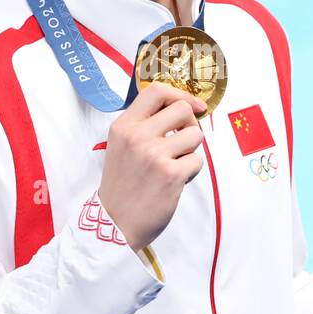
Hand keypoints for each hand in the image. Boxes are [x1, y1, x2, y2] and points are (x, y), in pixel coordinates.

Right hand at [97, 83, 206, 252]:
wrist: (115, 223)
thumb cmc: (123, 185)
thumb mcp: (121, 146)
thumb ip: (144, 126)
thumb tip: (183, 108)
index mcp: (124, 126)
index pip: (156, 91)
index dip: (180, 94)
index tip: (193, 105)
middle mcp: (137, 136)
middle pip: (182, 109)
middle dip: (190, 124)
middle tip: (183, 142)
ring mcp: (154, 154)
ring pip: (195, 135)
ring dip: (191, 150)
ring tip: (175, 165)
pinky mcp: (171, 174)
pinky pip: (197, 161)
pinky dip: (191, 171)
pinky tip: (175, 181)